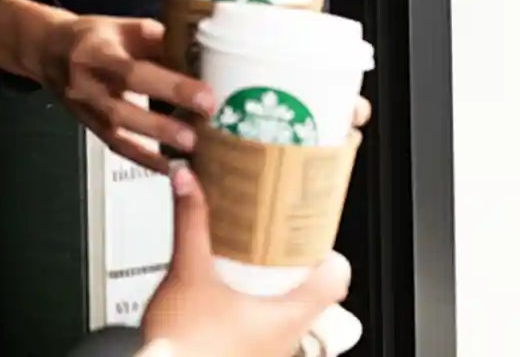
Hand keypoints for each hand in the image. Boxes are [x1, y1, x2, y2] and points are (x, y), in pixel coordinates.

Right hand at [40, 15, 215, 173]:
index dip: (170, 86)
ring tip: (189, 152)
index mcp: (97, 52)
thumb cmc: (95, 37)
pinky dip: (144, 159)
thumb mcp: (126, 27)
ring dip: (155, 147)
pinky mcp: (90, 127)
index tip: (205, 97)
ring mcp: (86, 109)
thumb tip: (201, 54)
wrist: (51, 52)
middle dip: (163, 125)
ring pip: (119, 133)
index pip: (134, 72)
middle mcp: (86, 84)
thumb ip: (160, 40)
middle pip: (123, 109)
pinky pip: (117, 147)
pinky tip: (169, 166)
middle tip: (198, 134)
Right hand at [141, 165, 351, 356]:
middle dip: (295, 264)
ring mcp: (268, 355)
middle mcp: (286, 341)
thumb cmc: (184, 345)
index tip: (312, 233)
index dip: (328, 252)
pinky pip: (265, 332)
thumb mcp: (187, 272)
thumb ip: (191, 223)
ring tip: (252, 261)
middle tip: (277, 238)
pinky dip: (256, 310)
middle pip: (314, 295)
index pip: (336, 280)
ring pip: (289, 315)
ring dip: (275, 289)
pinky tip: (231, 296)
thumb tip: (189, 181)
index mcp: (288, 317)